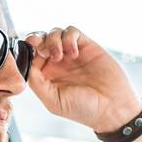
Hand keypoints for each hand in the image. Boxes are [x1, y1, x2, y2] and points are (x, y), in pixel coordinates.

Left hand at [24, 25, 141, 131]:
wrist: (113, 108)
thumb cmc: (84, 110)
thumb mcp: (53, 101)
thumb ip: (37, 82)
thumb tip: (27, 63)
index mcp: (47, 76)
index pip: (31, 55)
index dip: (28, 51)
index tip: (31, 53)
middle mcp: (58, 63)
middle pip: (40, 40)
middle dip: (38, 40)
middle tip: (43, 50)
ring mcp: (72, 54)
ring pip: (55, 33)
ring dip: (53, 39)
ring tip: (60, 55)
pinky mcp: (87, 47)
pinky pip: (72, 32)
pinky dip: (69, 37)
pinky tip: (74, 53)